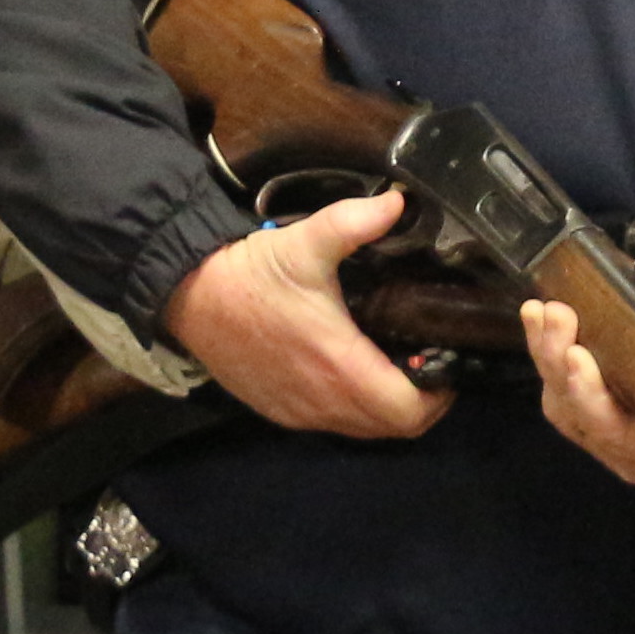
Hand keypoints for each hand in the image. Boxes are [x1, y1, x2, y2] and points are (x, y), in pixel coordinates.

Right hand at [162, 190, 454, 440]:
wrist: (186, 295)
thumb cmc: (250, 272)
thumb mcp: (306, 241)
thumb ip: (356, 223)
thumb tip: (399, 202)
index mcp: (338, 365)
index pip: (407, 411)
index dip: (439, 395)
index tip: (449, 364)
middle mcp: (320, 400)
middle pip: (393, 428)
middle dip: (422, 404)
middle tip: (431, 365)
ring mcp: (297, 411)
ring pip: (363, 430)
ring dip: (388, 408)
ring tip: (401, 367)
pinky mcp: (278, 411)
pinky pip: (333, 425)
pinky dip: (356, 410)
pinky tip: (358, 373)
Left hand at [524, 290, 634, 487]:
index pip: (615, 431)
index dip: (591, 396)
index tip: (580, 355)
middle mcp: (624, 453)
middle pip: (575, 412)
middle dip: (560, 361)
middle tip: (558, 313)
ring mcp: (601, 439)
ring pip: (559, 402)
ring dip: (545, 355)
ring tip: (541, 310)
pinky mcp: (587, 418)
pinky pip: (557, 394)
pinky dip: (545, 357)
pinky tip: (540, 320)